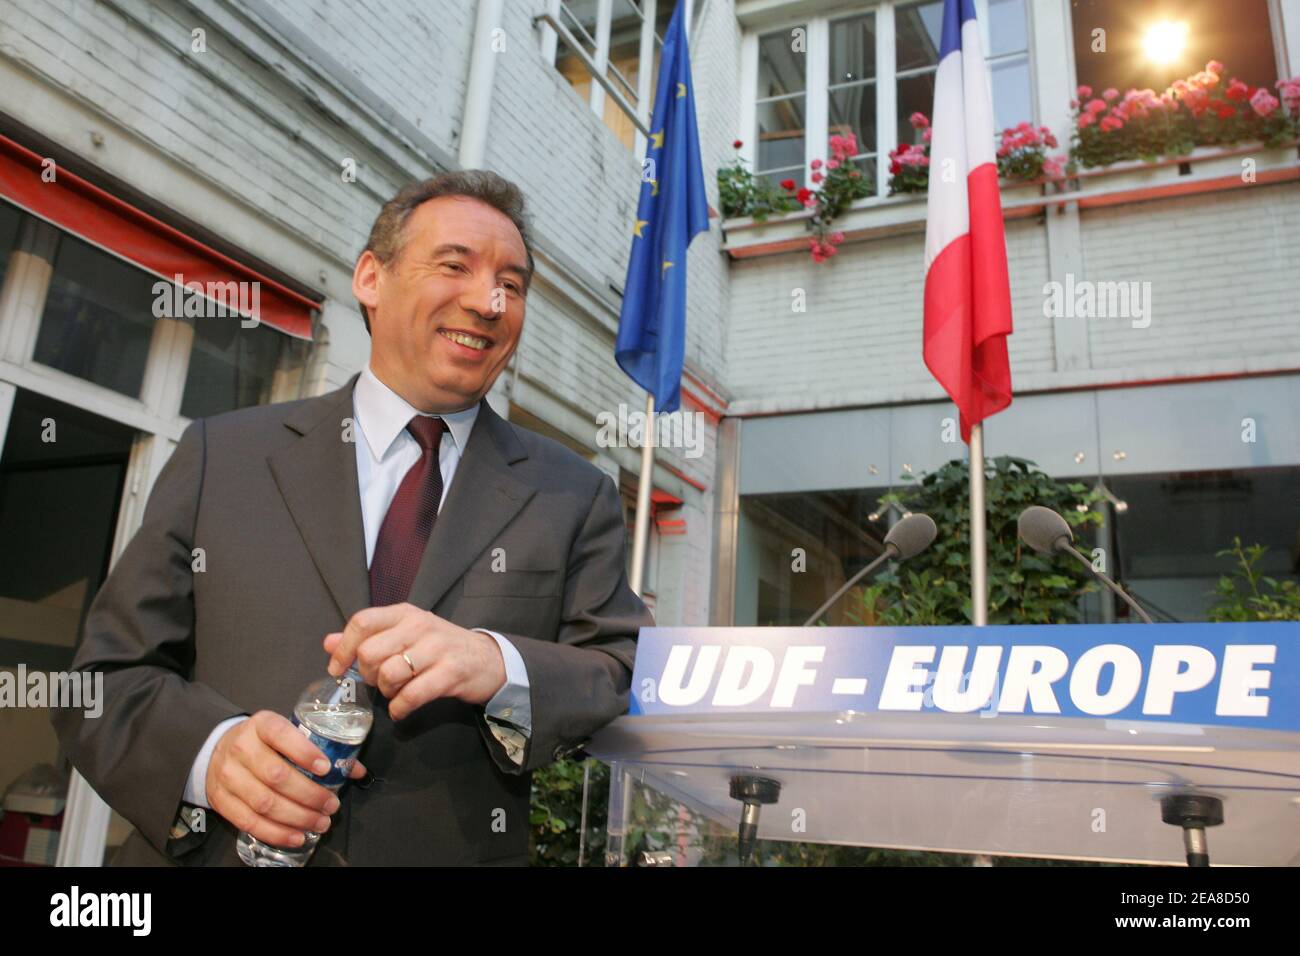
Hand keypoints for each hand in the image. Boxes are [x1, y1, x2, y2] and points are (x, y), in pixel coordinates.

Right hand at [206, 710, 366, 848]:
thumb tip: (355, 769)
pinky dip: (276, 833)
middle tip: (331, 805)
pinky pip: (249, 822)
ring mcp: (228, 776)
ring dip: (297, 817)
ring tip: (320, 822)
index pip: (281, 734)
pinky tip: (297, 836)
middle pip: (276, 776)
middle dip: (309, 794)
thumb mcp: (286, 734)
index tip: (326, 768)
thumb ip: (320, 748)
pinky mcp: (221, 801)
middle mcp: (242, 748)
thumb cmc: (264, 743)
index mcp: (261, 725)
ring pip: (264, 803)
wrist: (220, 751)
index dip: (304, 752)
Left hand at [323, 603, 506, 720]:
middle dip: (367, 675)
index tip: (337, 670)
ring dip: (385, 692)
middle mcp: (419, 625)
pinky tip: (402, 709)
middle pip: (370, 652)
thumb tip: (328, 642)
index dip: (343, 649)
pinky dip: (400, 708)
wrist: (487, 659)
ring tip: (394, 693)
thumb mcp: (404, 635)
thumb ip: (367, 637)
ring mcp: (437, 648)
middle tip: (378, 682)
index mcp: (404, 613)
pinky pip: (411, 695)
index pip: (362, 622)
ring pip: (389, 674)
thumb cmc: (439, 648)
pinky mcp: (451, 672)